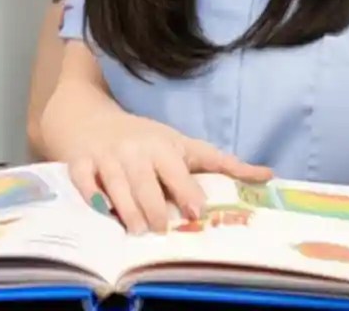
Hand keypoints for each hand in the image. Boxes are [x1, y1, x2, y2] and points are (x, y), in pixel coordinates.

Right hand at [63, 111, 271, 234]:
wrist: (92, 119)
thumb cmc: (145, 139)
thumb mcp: (183, 145)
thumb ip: (222, 163)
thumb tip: (268, 175)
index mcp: (162, 146)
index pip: (175, 169)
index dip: (185, 189)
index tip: (196, 209)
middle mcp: (134, 150)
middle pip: (144, 179)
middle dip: (152, 205)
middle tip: (161, 229)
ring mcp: (105, 157)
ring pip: (114, 183)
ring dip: (125, 206)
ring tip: (136, 229)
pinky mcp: (80, 163)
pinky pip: (82, 179)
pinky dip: (90, 194)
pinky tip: (101, 209)